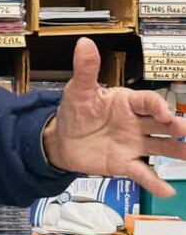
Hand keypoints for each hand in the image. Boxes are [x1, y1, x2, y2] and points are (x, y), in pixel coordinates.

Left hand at [42, 38, 184, 196]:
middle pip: (162, 124)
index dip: (157, 106)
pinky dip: (155, 183)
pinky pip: (143, 173)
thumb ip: (85, 69)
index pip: (148, 102)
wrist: (60, 139)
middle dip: (178, 127)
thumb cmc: (75, 112)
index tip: (164, 113)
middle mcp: (136, 123)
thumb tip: (84, 43)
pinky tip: (168, 191)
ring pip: (162, 148)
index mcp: (127, 103)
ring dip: (178, 152)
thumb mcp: (78, 90)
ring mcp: (133, 144)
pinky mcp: (125, 163)